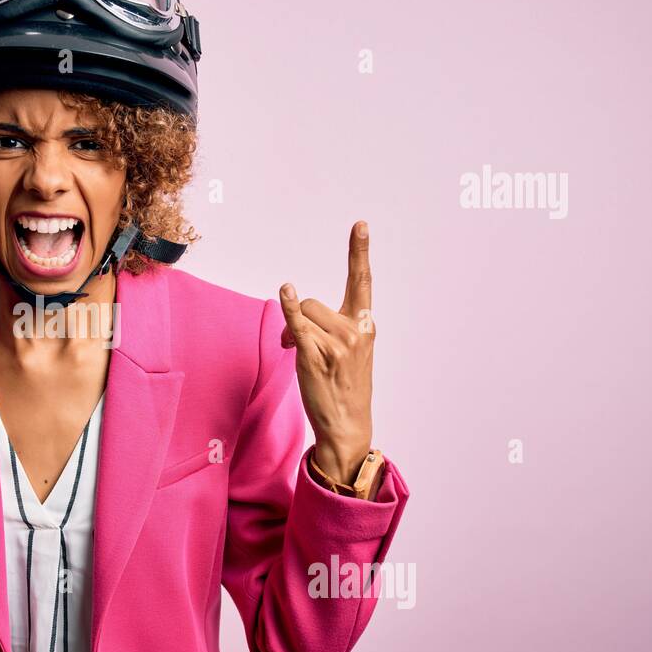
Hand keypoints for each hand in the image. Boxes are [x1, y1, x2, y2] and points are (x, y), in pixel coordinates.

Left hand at [278, 220, 374, 484]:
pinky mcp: (318, 358)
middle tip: (299, 343)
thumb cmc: (343, 387)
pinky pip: (298, 325)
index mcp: (365, 325)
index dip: (359, 252)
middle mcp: (357, 331)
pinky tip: (285, 291)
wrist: (348, 425)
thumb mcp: (347, 352)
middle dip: (300, 318)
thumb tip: (297, 315)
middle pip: (314, 302)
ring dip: (292, 331)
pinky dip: (289, 309)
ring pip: (303, 315)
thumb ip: (330, 326)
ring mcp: (339, 345)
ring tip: (299, 354)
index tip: (360, 225)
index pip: (362, 281)